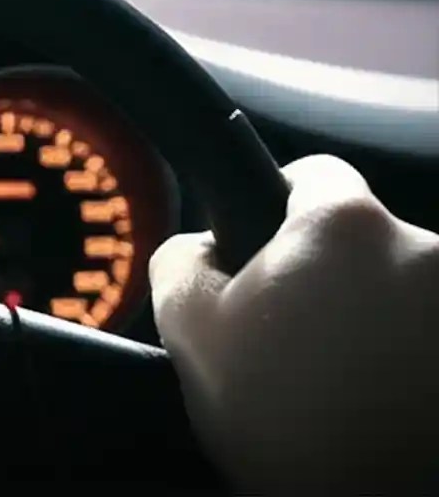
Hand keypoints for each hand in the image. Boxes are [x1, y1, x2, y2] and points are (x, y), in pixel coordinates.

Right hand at [150, 155, 438, 492]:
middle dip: (328, 280)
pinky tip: (381, 400)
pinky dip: (410, 356)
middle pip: (362, 241)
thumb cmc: (289, 422)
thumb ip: (182, 263)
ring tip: (343, 384)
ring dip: (376, 322)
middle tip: (292, 341)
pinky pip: (426, 333)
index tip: (263, 257)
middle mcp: (427, 248)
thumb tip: (197, 248)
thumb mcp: (190, 332)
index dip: (275, 212)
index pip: (311, 175)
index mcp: (345, 226)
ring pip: (403, 292)